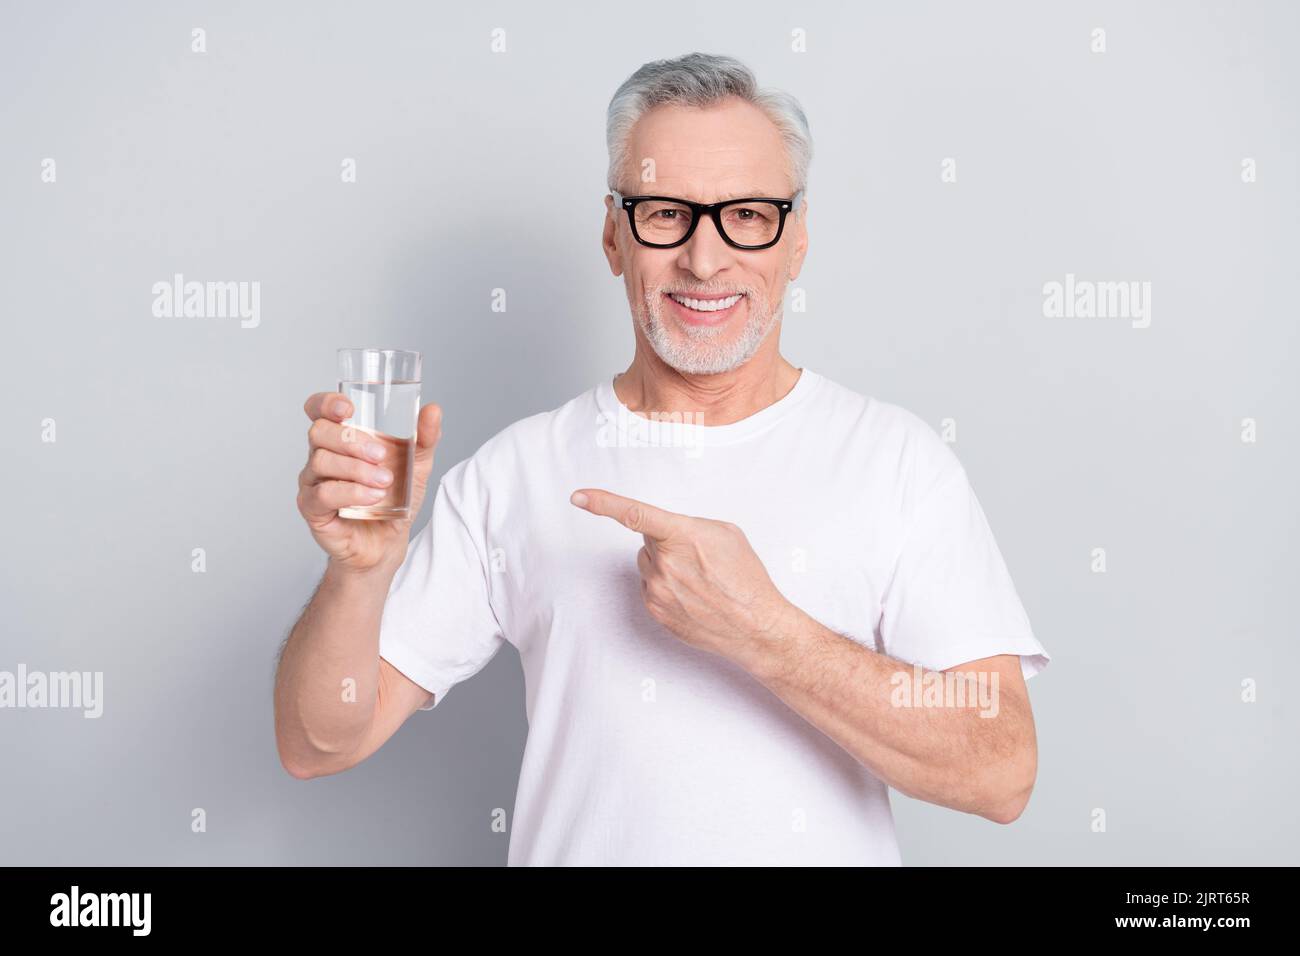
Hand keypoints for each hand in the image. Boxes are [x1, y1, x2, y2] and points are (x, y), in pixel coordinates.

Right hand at [297, 392, 442, 573]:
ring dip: (357, 469)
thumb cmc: (394, 500)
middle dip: (352, 440)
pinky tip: (373, 496)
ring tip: (385, 482)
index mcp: (341, 439)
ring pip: (321, 461)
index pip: (318, 410)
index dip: (326, 403)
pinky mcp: (312, 508)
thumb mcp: (416, 466)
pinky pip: (323, 493)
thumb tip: (433, 410)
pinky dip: (351, 492)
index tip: (348, 409)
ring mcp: (313, 482)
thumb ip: (424, 438)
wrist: (387, 544)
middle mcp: (321, 456)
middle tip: (381, 455)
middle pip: (319, 431)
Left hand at [570, 488, 796, 665]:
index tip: (579, 497)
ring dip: (665, 565)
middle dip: (666, 543)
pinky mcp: (655, 611)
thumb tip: (670, 531)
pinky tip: (692, 596)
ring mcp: (657, 590)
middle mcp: (664, 563)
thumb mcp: (726, 534)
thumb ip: (690, 525)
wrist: (755, 626)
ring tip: (698, 580)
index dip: (603, 503)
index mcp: (681, 536)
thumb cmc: (746, 579)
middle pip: (647, 541)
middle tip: (697, 558)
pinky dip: (666, 587)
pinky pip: (650, 587)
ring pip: (647, 565)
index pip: (634, 514)